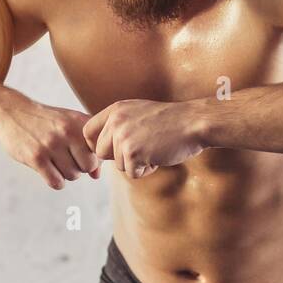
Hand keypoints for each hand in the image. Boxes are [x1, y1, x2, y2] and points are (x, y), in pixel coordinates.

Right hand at [0, 97, 100, 189]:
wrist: (12, 112)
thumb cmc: (46, 122)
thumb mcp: (70, 124)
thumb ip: (88, 146)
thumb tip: (97, 176)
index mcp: (79, 121)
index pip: (100, 151)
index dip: (93, 156)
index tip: (81, 153)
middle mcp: (68, 131)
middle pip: (88, 166)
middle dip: (80, 167)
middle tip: (68, 160)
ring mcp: (51, 144)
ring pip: (73, 176)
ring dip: (65, 174)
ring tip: (56, 162)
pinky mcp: (36, 157)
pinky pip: (56, 182)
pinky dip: (55, 181)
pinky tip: (48, 170)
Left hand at [82, 99, 208, 178]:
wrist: (193, 122)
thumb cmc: (171, 120)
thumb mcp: (138, 112)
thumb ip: (119, 123)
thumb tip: (102, 146)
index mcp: (115, 110)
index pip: (88, 131)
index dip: (96, 145)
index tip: (109, 151)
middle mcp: (115, 121)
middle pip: (101, 152)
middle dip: (118, 157)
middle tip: (140, 151)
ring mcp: (123, 137)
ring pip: (118, 165)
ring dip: (136, 164)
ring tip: (154, 149)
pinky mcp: (133, 153)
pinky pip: (132, 173)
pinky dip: (146, 170)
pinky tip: (158, 156)